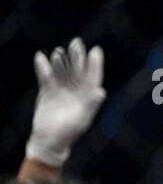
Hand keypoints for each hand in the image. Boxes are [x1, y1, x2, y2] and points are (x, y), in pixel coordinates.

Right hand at [28, 37, 105, 166]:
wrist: (49, 141)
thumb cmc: (68, 133)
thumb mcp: (82, 119)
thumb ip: (90, 104)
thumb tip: (100, 91)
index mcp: (88, 97)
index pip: (93, 77)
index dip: (95, 64)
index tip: (96, 50)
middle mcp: (76, 92)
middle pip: (77, 70)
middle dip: (77, 57)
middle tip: (76, 42)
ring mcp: (62, 91)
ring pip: (62, 71)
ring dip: (60, 61)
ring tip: (59, 52)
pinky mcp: (48, 92)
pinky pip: (46, 77)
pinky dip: (43, 67)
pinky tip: (41, 57)